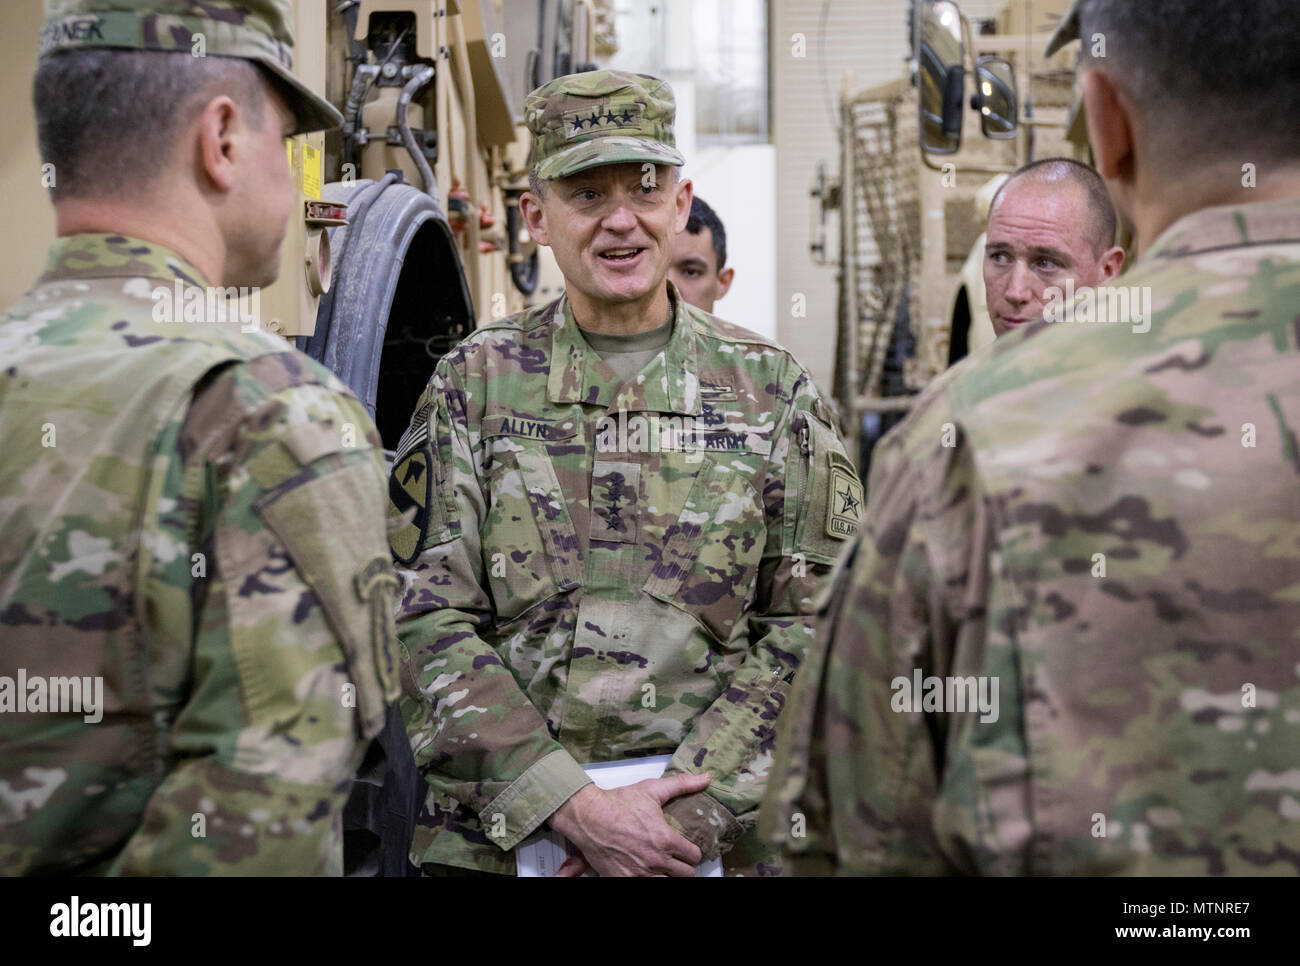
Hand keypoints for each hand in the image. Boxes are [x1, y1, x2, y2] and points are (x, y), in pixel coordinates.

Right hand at [548, 772, 711, 876]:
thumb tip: (705, 778)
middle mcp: (655, 860)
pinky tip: (645, 871)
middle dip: (683, 866)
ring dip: (667, 875)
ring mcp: (639, 873)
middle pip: (685, 875)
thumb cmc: (618, 803)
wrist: (588, 816)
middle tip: (676, 859)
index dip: (692, 852)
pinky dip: (648, 879)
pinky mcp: (623, 880)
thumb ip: (682, 784)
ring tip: (662, 867)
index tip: (687, 849)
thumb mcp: (652, 789)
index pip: (694, 856)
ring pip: (668, 883)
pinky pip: (645, 887)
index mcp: (665, 839)